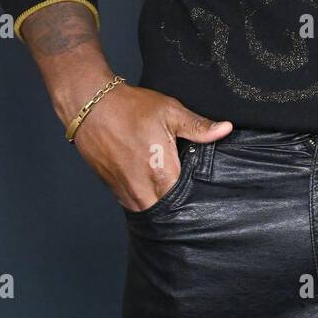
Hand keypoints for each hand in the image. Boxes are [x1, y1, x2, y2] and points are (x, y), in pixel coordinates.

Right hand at [69, 84, 232, 210]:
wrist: (91, 107)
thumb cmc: (131, 108)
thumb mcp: (170, 112)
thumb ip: (198, 127)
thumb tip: (225, 129)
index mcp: (161, 174)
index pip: (186, 201)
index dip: (197, 197)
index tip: (206, 192)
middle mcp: (142, 190)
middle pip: (168, 211)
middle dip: (180, 205)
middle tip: (190, 191)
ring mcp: (125, 192)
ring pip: (150, 211)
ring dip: (161, 203)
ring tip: (172, 189)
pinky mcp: (113, 190)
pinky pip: (135, 204)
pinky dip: (145, 198)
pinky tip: (152, 185)